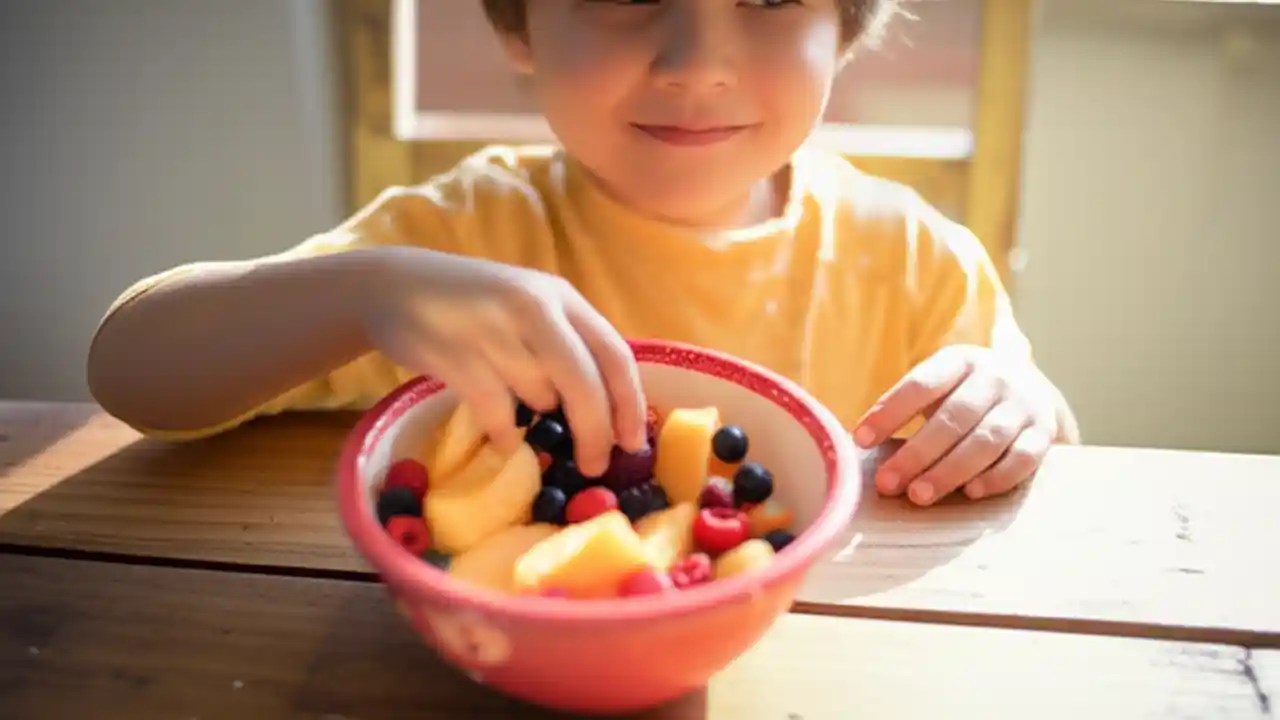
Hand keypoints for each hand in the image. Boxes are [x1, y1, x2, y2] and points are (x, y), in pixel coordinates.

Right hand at [362, 247, 646, 476]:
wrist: (392, 286)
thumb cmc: (474, 304)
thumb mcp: (529, 305)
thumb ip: (568, 342)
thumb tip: (610, 411)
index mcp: (560, 295)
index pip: (614, 352)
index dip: (631, 402)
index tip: (634, 442)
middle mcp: (533, 307)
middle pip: (584, 382)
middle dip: (596, 432)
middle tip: (596, 465)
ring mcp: (493, 331)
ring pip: (540, 397)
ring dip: (539, 420)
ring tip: (523, 413)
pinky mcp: (455, 356)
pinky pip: (498, 413)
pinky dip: (506, 434)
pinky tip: (504, 438)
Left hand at [852, 345, 1069, 505]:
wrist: (1028, 387)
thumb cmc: (963, 394)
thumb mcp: (938, 386)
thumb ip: (906, 408)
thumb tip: (860, 446)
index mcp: (959, 361)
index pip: (921, 384)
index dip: (890, 412)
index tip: (861, 440)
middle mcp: (995, 378)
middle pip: (954, 417)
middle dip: (917, 453)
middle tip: (887, 483)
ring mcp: (1023, 405)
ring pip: (986, 440)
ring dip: (950, 471)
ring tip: (919, 495)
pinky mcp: (1043, 433)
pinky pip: (1023, 459)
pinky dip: (996, 477)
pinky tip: (969, 493)